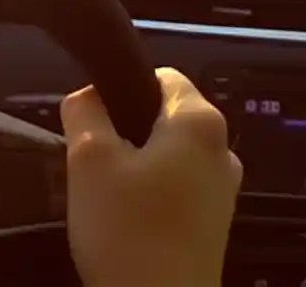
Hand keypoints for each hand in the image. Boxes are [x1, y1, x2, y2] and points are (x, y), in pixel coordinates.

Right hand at [61, 67, 241, 286]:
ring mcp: (222, 189)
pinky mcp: (213, 222)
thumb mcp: (88, 159)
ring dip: (133, 165)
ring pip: (166, 154)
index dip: (118, 90)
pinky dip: (148, 193)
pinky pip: (174, 187)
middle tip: (91, 162)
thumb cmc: (126, 230)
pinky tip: (125, 220)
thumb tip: (87, 95)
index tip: (90, 124)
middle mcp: (222, 149)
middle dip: (123, 131)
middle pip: (161, 117)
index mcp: (200, 122)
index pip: (158, 75)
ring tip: (105, 195)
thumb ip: (83, 111)